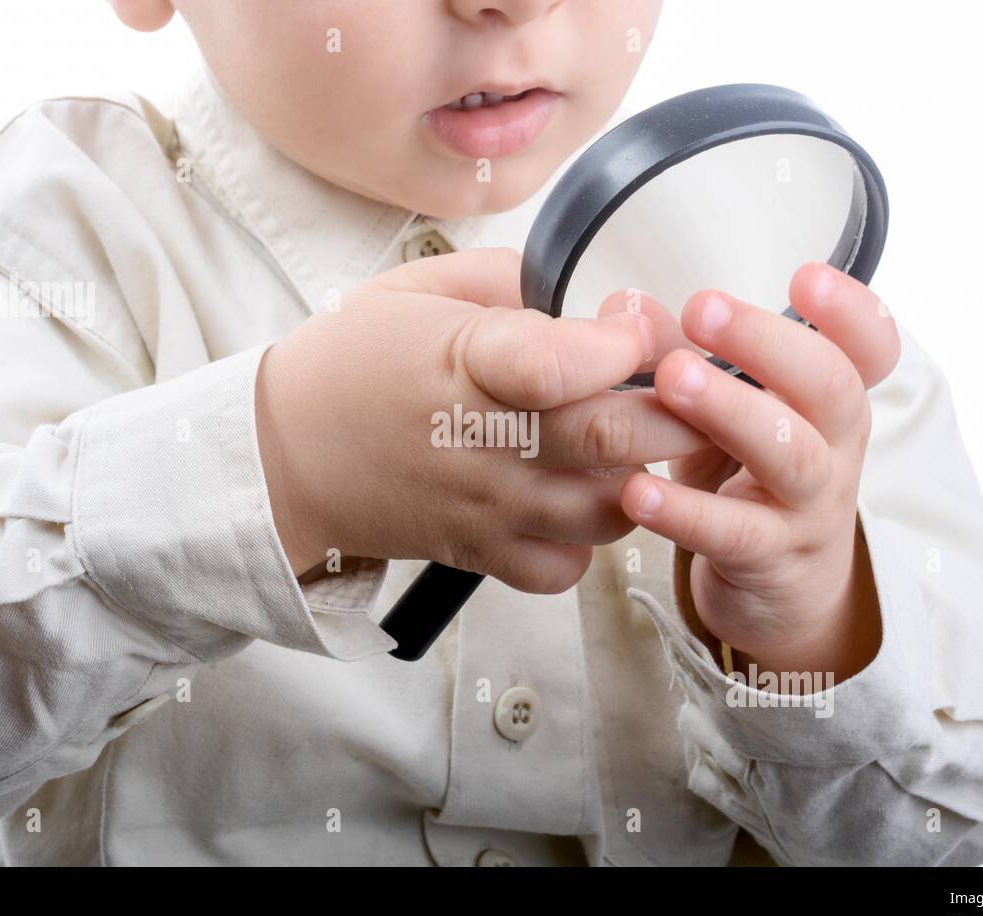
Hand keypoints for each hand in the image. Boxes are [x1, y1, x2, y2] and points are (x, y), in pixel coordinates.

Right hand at [256, 247, 707, 591]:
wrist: (285, 453)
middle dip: (677, 408)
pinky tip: (584, 499)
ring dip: (645, 474)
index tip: (631, 318)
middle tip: (697, 383)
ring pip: (607, 509)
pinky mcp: (482, 552)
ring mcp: (488, 507)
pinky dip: (591, 542)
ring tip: (641, 437)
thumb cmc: (352, 364)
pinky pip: (565, 568)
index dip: (620, 341)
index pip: (560, 364)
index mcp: (465, 365)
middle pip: (610, 439)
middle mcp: (484, 444)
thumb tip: (590, 300)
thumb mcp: (421, 288)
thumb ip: (512, 280)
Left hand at [619, 263, 901, 678]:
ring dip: (732, 411)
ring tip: (671, 381)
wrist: (780, 597)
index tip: (805, 275)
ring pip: (792, 456)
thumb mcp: (721, 420)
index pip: (872, 350)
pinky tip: (636, 491)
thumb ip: (682, 360)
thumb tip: (628, 306)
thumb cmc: (747, 487)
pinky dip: (685, 512)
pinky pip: (734, 534)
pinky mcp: (771, 562)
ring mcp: (809, 509)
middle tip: (704, 308)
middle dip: (768, 342)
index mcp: (830, 404)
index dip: (852, 311)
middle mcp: (835, 450)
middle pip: (830, 387)